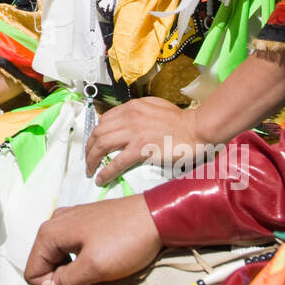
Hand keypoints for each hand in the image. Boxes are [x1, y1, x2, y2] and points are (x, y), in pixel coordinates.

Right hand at [24, 196, 162, 284]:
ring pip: (59, 258)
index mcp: (50, 233)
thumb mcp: (93, 267)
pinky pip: (72, 249)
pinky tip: (95, 273)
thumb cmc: (124, 241)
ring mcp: (72, 221)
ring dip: (70, 278)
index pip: (33, 273)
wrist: (157, 215)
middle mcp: (55, 224)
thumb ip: (66, 281)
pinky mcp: (87, 223)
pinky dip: (79, 265)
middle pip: (45, 265)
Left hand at [85, 96, 202, 184]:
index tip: (94, 144)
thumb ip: (137, 111)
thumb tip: (124, 121)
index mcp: (132, 107)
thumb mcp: (154, 106)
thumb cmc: (180, 120)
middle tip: (88, 159)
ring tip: (90, 170)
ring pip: (102, 145)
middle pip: (98, 132)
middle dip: (89, 147)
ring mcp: (134, 132)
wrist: (196, 129)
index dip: (96, 133)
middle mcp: (129, 117)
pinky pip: (117, 161)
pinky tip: (100, 178)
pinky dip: (105, 171)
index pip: (104, 119)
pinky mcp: (141, 148)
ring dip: (92, 159)